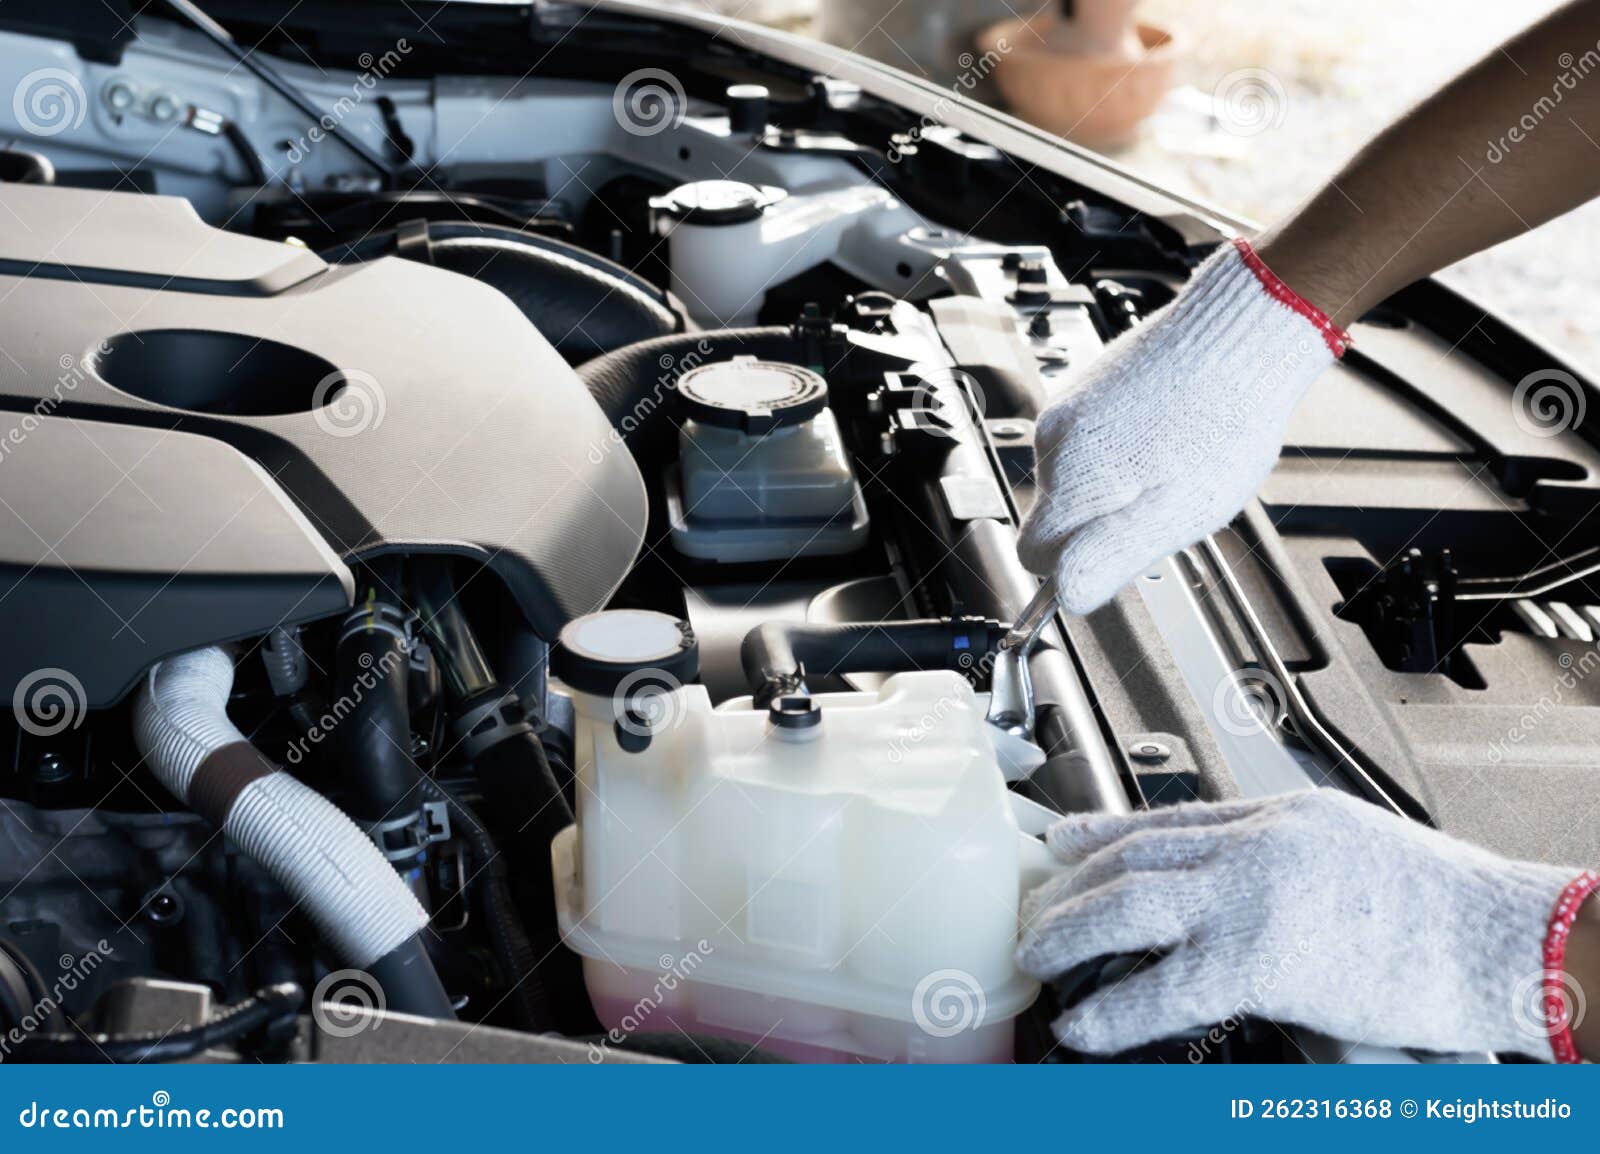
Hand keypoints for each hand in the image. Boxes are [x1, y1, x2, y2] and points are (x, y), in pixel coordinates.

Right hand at [1016, 239, 1344, 614]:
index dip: (1076, 566)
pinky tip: (1165, 431)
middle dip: (1101, 521)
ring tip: (1172, 460)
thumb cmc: (1223, 419)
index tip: (1114, 558)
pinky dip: (1122, 446)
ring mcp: (1068, 407)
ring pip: (1075, 475)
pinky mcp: (1086, 384)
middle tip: (1163, 502)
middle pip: (1058, 514)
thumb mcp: (1177, 512)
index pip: (1034, 554)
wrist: (1242, 329)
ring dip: (1115, 481)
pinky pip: (1089, 438)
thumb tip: (1067, 591)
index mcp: (1071, 481)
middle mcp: (1056, 441)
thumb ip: (1111, 556)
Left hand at [1017, 790, 1577, 1057]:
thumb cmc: (1447, 906)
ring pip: (1128, 904)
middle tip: (1035, 907)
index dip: (1105, 829)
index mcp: (1279, 817)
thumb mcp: (1353, 848)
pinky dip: (1113, 1010)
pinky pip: (1162, 985)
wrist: (1502, 935)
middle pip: (1134, 855)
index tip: (1065, 839)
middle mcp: (1253, 845)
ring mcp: (1250, 897)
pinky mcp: (1260, 959)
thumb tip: (1243, 885)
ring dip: (1070, 931)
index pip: (1169, 817)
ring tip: (1037, 956)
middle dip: (1073, 884)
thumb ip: (1288, 860)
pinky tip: (1084, 1025)